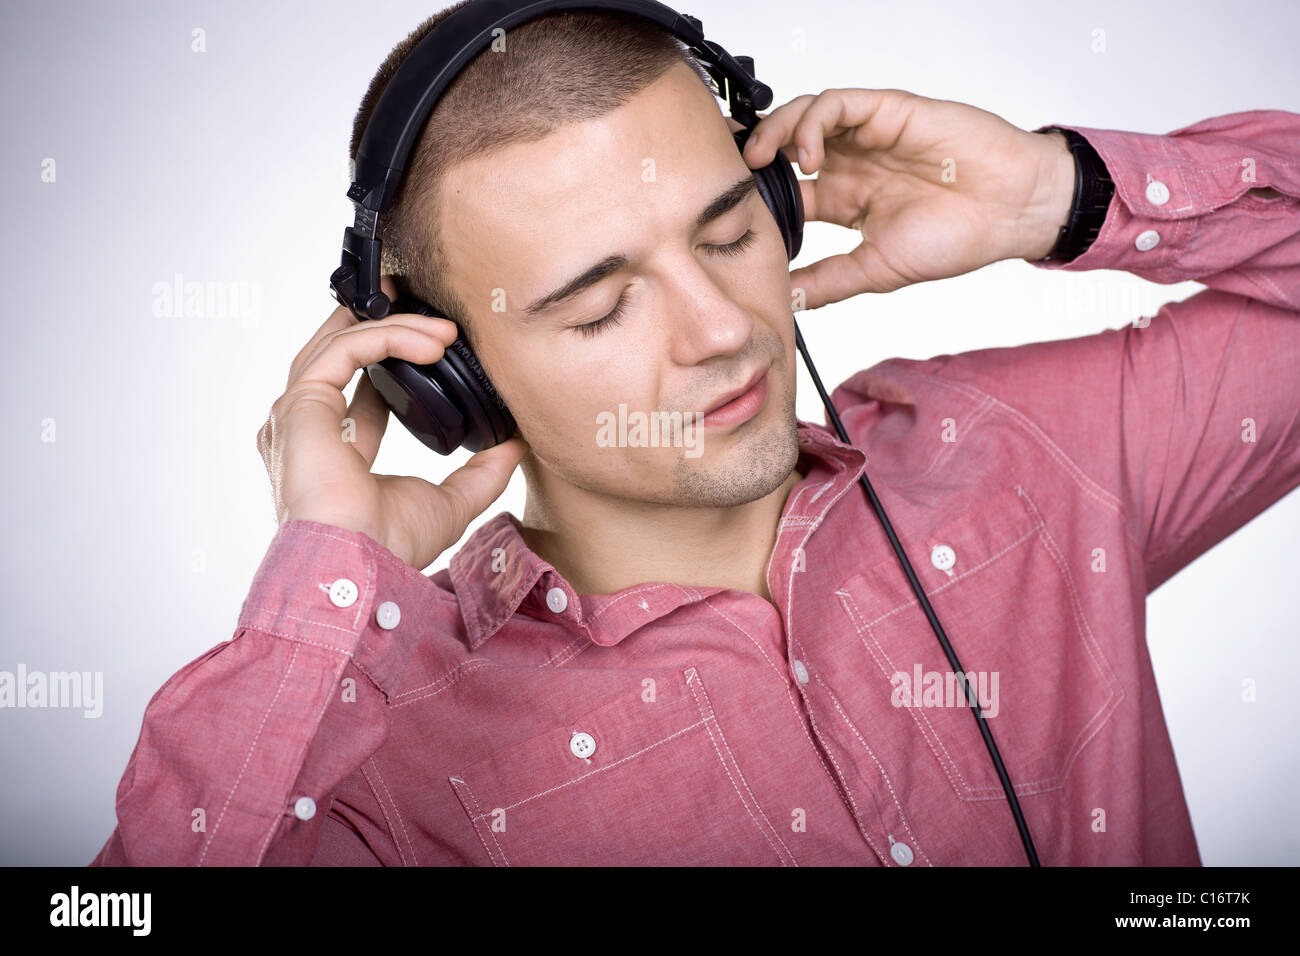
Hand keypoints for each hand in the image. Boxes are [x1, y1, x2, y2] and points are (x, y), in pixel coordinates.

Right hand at [257, 277, 528, 569]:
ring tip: (444, 327)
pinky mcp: (300, 404)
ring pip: (342, 344)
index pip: (357, 391)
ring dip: (395, 326)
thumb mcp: (451, 504)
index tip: (437, 347)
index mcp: (332, 452)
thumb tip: (516, 446)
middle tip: (422, 300)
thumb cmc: (389, 547)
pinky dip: (389, 338)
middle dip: (380, 321)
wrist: (358, 565)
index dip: (393, 362)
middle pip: (338, 353)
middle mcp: (306, 429)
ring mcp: (297, 415)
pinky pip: (345, 350)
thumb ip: (481, 474)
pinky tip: (432, 345)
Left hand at [740, 88, 1075, 306]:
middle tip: (723, 173)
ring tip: (761, 159)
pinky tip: (810, 156)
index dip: (754, 196)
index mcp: (844, 198)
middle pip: (783, 146)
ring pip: (803, 117)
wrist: (1011, 211)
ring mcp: (867, 135)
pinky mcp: (886, 111)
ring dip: (774, 133)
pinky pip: (836, 104)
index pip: (784, 189)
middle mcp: (850, 162)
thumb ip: (829, 282)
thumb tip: (783, 301)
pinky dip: (812, 124)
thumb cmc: (958, 237)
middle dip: (749, 154)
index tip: (724, 211)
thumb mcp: (877, 270)